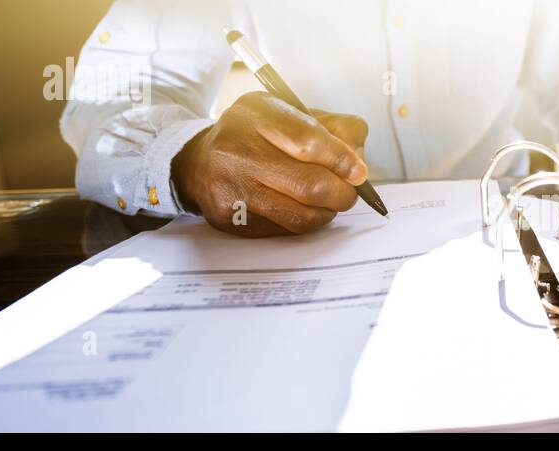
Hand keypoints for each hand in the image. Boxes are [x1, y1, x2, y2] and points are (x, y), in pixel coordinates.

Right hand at [172, 92, 368, 236]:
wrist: (200, 161)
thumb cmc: (255, 135)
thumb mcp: (289, 111)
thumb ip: (331, 126)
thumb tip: (358, 159)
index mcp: (256, 115)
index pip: (308, 140)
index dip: (342, 159)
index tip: (358, 171)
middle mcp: (238, 151)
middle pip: (309, 185)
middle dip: (342, 192)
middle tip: (349, 190)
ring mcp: (232, 190)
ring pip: (302, 216)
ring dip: (328, 211)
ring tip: (329, 200)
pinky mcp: (231, 221)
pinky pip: (286, 230)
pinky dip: (306, 222)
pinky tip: (305, 208)